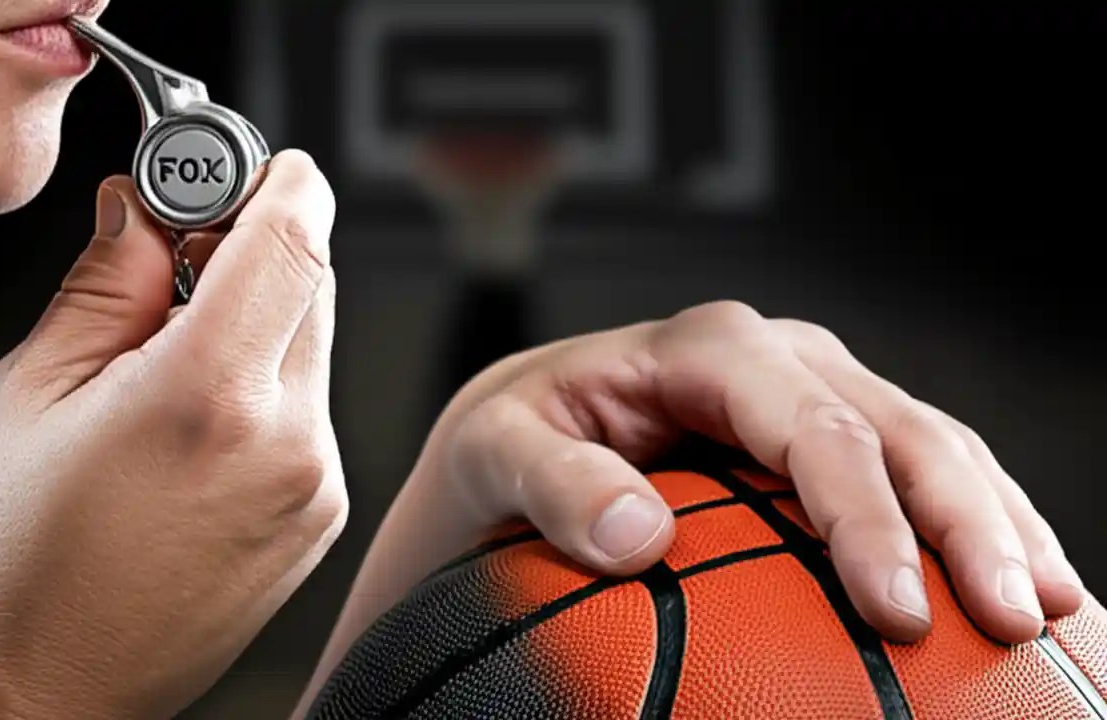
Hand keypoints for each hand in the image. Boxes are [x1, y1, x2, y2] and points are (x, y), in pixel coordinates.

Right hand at [0, 151, 345, 719]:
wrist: (41, 696)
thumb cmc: (13, 570)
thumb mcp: (30, 394)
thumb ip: (108, 282)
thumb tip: (146, 208)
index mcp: (210, 398)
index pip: (295, 237)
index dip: (279, 181)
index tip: (248, 168)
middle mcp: (290, 444)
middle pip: (313, 283)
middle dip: (256, 248)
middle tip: (178, 260)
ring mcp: (316, 488)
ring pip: (314, 346)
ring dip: (258, 322)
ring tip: (168, 365)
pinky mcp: (320, 518)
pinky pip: (312, 411)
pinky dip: (267, 387)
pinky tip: (195, 424)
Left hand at [299, 301, 1084, 712]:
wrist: (529, 430)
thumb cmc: (515, 439)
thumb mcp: (499, 452)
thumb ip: (555, 482)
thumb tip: (639, 533)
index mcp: (708, 347)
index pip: (809, 426)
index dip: (861, 515)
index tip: (892, 610)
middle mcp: (782, 357)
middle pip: (899, 429)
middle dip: (964, 523)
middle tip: (1010, 621)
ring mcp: (819, 391)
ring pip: (936, 445)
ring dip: (997, 524)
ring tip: (1047, 612)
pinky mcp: (836, 433)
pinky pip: (923, 471)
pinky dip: (981, 522)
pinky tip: (1023, 584)